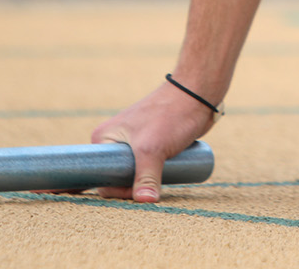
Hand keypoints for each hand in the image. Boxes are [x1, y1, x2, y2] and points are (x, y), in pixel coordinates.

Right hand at [88, 79, 218, 202]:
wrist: (197, 95)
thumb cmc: (171, 115)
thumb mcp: (154, 149)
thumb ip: (147, 177)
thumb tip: (144, 202)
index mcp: (103, 138)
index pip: (101, 175)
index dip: (115, 189)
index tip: (136, 192)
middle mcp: (114, 141)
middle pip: (117, 177)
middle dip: (131, 188)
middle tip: (151, 190)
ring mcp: (133, 143)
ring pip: (133, 174)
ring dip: (143, 184)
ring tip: (160, 186)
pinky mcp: (150, 144)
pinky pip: (146, 168)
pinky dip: (151, 178)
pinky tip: (161, 185)